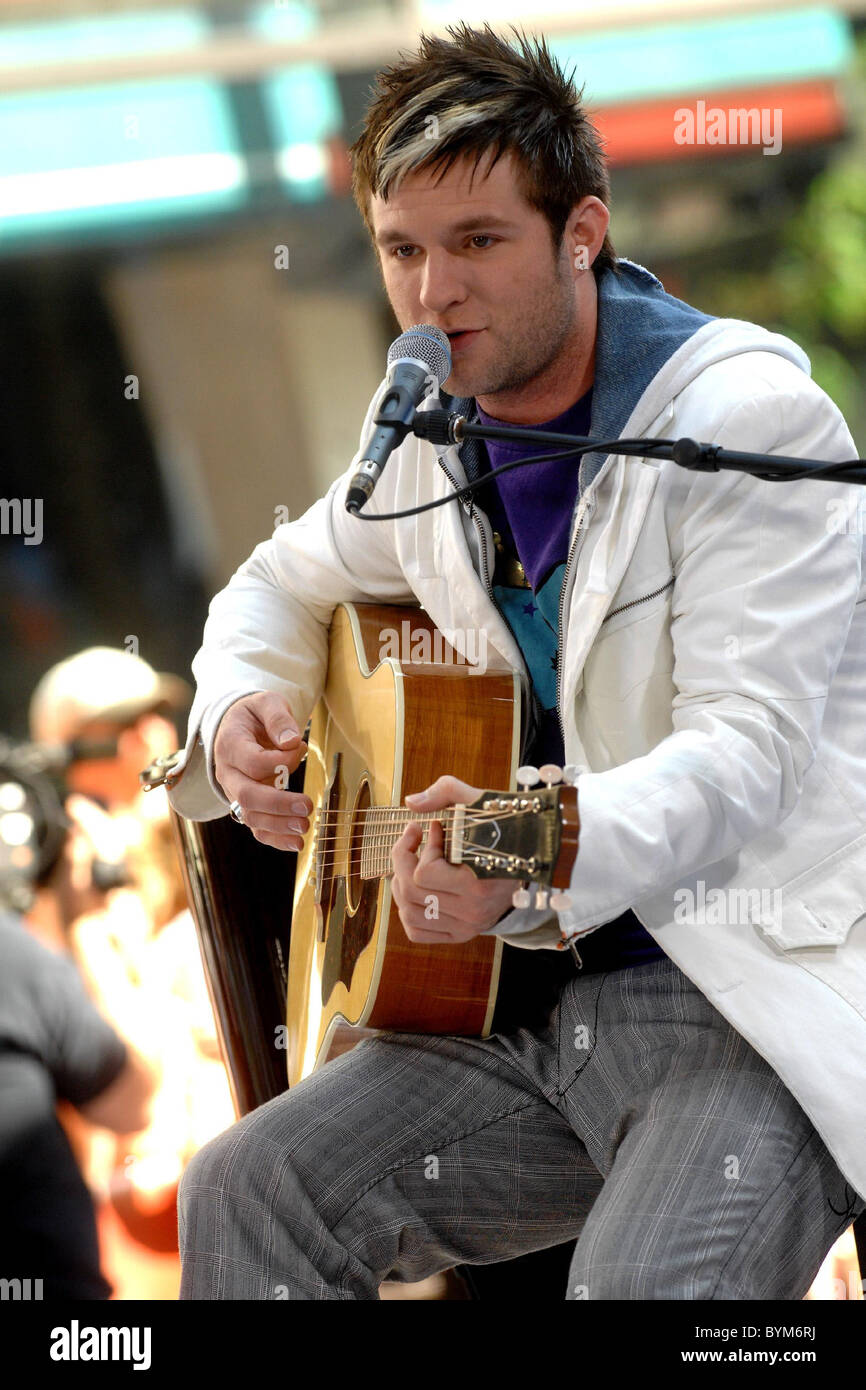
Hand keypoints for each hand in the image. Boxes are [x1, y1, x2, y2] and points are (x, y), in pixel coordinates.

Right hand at [213, 692, 311, 850]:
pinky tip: (295, 844)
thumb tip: (292, 742)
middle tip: (307, 806)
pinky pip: (256, 827)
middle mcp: (228, 772)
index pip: (254, 762)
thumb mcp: (266, 703)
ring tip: (305, 827)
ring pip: (251, 816)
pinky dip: (275, 838)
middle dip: (278, 804)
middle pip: (247, 795)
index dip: (281, 761)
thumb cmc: (255, 715)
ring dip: (278, 825)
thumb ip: (278, 719)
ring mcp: (235, 792)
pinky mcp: (247, 804)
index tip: (300, 748)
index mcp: (230, 745)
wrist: (238, 727)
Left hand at [390, 775, 516, 943]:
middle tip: (414, 839)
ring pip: (408, 912)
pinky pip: (416, 932)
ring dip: (402, 884)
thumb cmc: (504, 828)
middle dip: (404, 859)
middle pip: (411, 891)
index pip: (424, 873)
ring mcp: (466, 926)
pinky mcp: (460, 934)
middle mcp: (472, 911)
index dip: (422, 845)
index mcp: (478, 885)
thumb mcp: (481, 802)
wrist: (535, 859)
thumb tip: (411, 803)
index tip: (433, 827)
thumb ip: (446, 792)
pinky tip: (417, 890)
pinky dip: (408, 912)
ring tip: (414, 864)